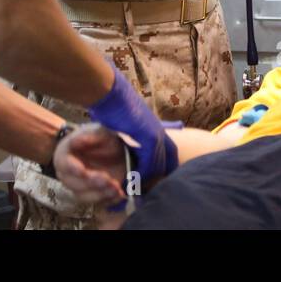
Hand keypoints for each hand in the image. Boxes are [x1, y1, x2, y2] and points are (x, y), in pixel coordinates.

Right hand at [54, 124, 127, 206]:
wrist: (116, 149)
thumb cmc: (103, 138)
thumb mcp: (99, 132)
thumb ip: (90, 136)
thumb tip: (76, 140)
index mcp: (65, 155)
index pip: (64, 164)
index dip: (73, 168)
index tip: (83, 171)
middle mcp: (68, 174)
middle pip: (73, 184)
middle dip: (90, 183)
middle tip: (106, 178)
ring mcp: (80, 187)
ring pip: (84, 197)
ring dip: (100, 194)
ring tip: (116, 188)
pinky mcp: (93, 195)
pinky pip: (97, 203)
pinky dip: (109, 200)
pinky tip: (119, 194)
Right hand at [86, 66, 177, 182]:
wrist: (110, 92)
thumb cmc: (113, 103)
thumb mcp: (127, 121)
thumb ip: (133, 133)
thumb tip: (128, 140)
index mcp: (156, 127)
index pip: (171, 152)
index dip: (166, 166)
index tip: (159, 178)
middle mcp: (160, 131)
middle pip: (166, 161)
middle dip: (156, 177)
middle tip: (143, 188)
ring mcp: (156, 133)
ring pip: (158, 164)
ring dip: (147, 178)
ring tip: (136, 188)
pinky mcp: (148, 136)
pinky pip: (148, 162)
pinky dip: (140, 174)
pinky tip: (132, 180)